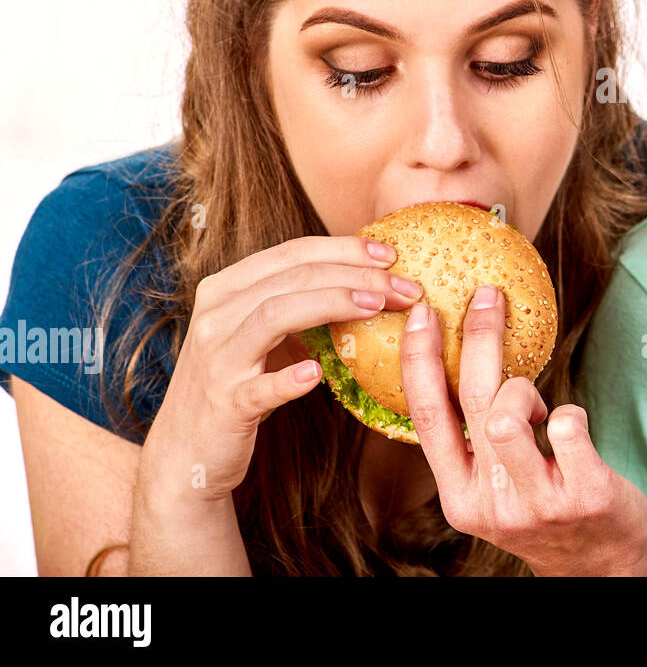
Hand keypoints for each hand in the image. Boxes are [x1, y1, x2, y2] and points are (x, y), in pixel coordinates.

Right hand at [141, 235, 422, 501]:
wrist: (188, 453)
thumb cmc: (238, 385)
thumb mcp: (260, 335)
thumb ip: (296, 303)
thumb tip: (369, 281)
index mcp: (225, 289)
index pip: (291, 252)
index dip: (344, 247)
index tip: (392, 255)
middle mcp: (215, 315)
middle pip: (293, 277)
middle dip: (356, 275)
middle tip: (405, 287)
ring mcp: (216, 359)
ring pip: (274, 315)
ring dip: (332, 305)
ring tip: (378, 307)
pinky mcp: (224, 404)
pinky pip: (258, 387)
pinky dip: (289, 378)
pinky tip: (319, 374)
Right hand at [400, 285, 646, 575]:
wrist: (600, 569)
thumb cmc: (546, 512)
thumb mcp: (494, 489)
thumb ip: (474, 444)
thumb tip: (466, 360)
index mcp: (458, 496)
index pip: (426, 415)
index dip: (419, 358)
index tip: (422, 311)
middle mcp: (489, 502)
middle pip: (472, 400)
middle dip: (479, 336)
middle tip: (489, 297)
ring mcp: (536, 502)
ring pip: (509, 415)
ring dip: (526, 390)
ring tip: (540, 406)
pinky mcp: (583, 495)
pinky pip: (568, 427)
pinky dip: (570, 413)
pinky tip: (570, 428)